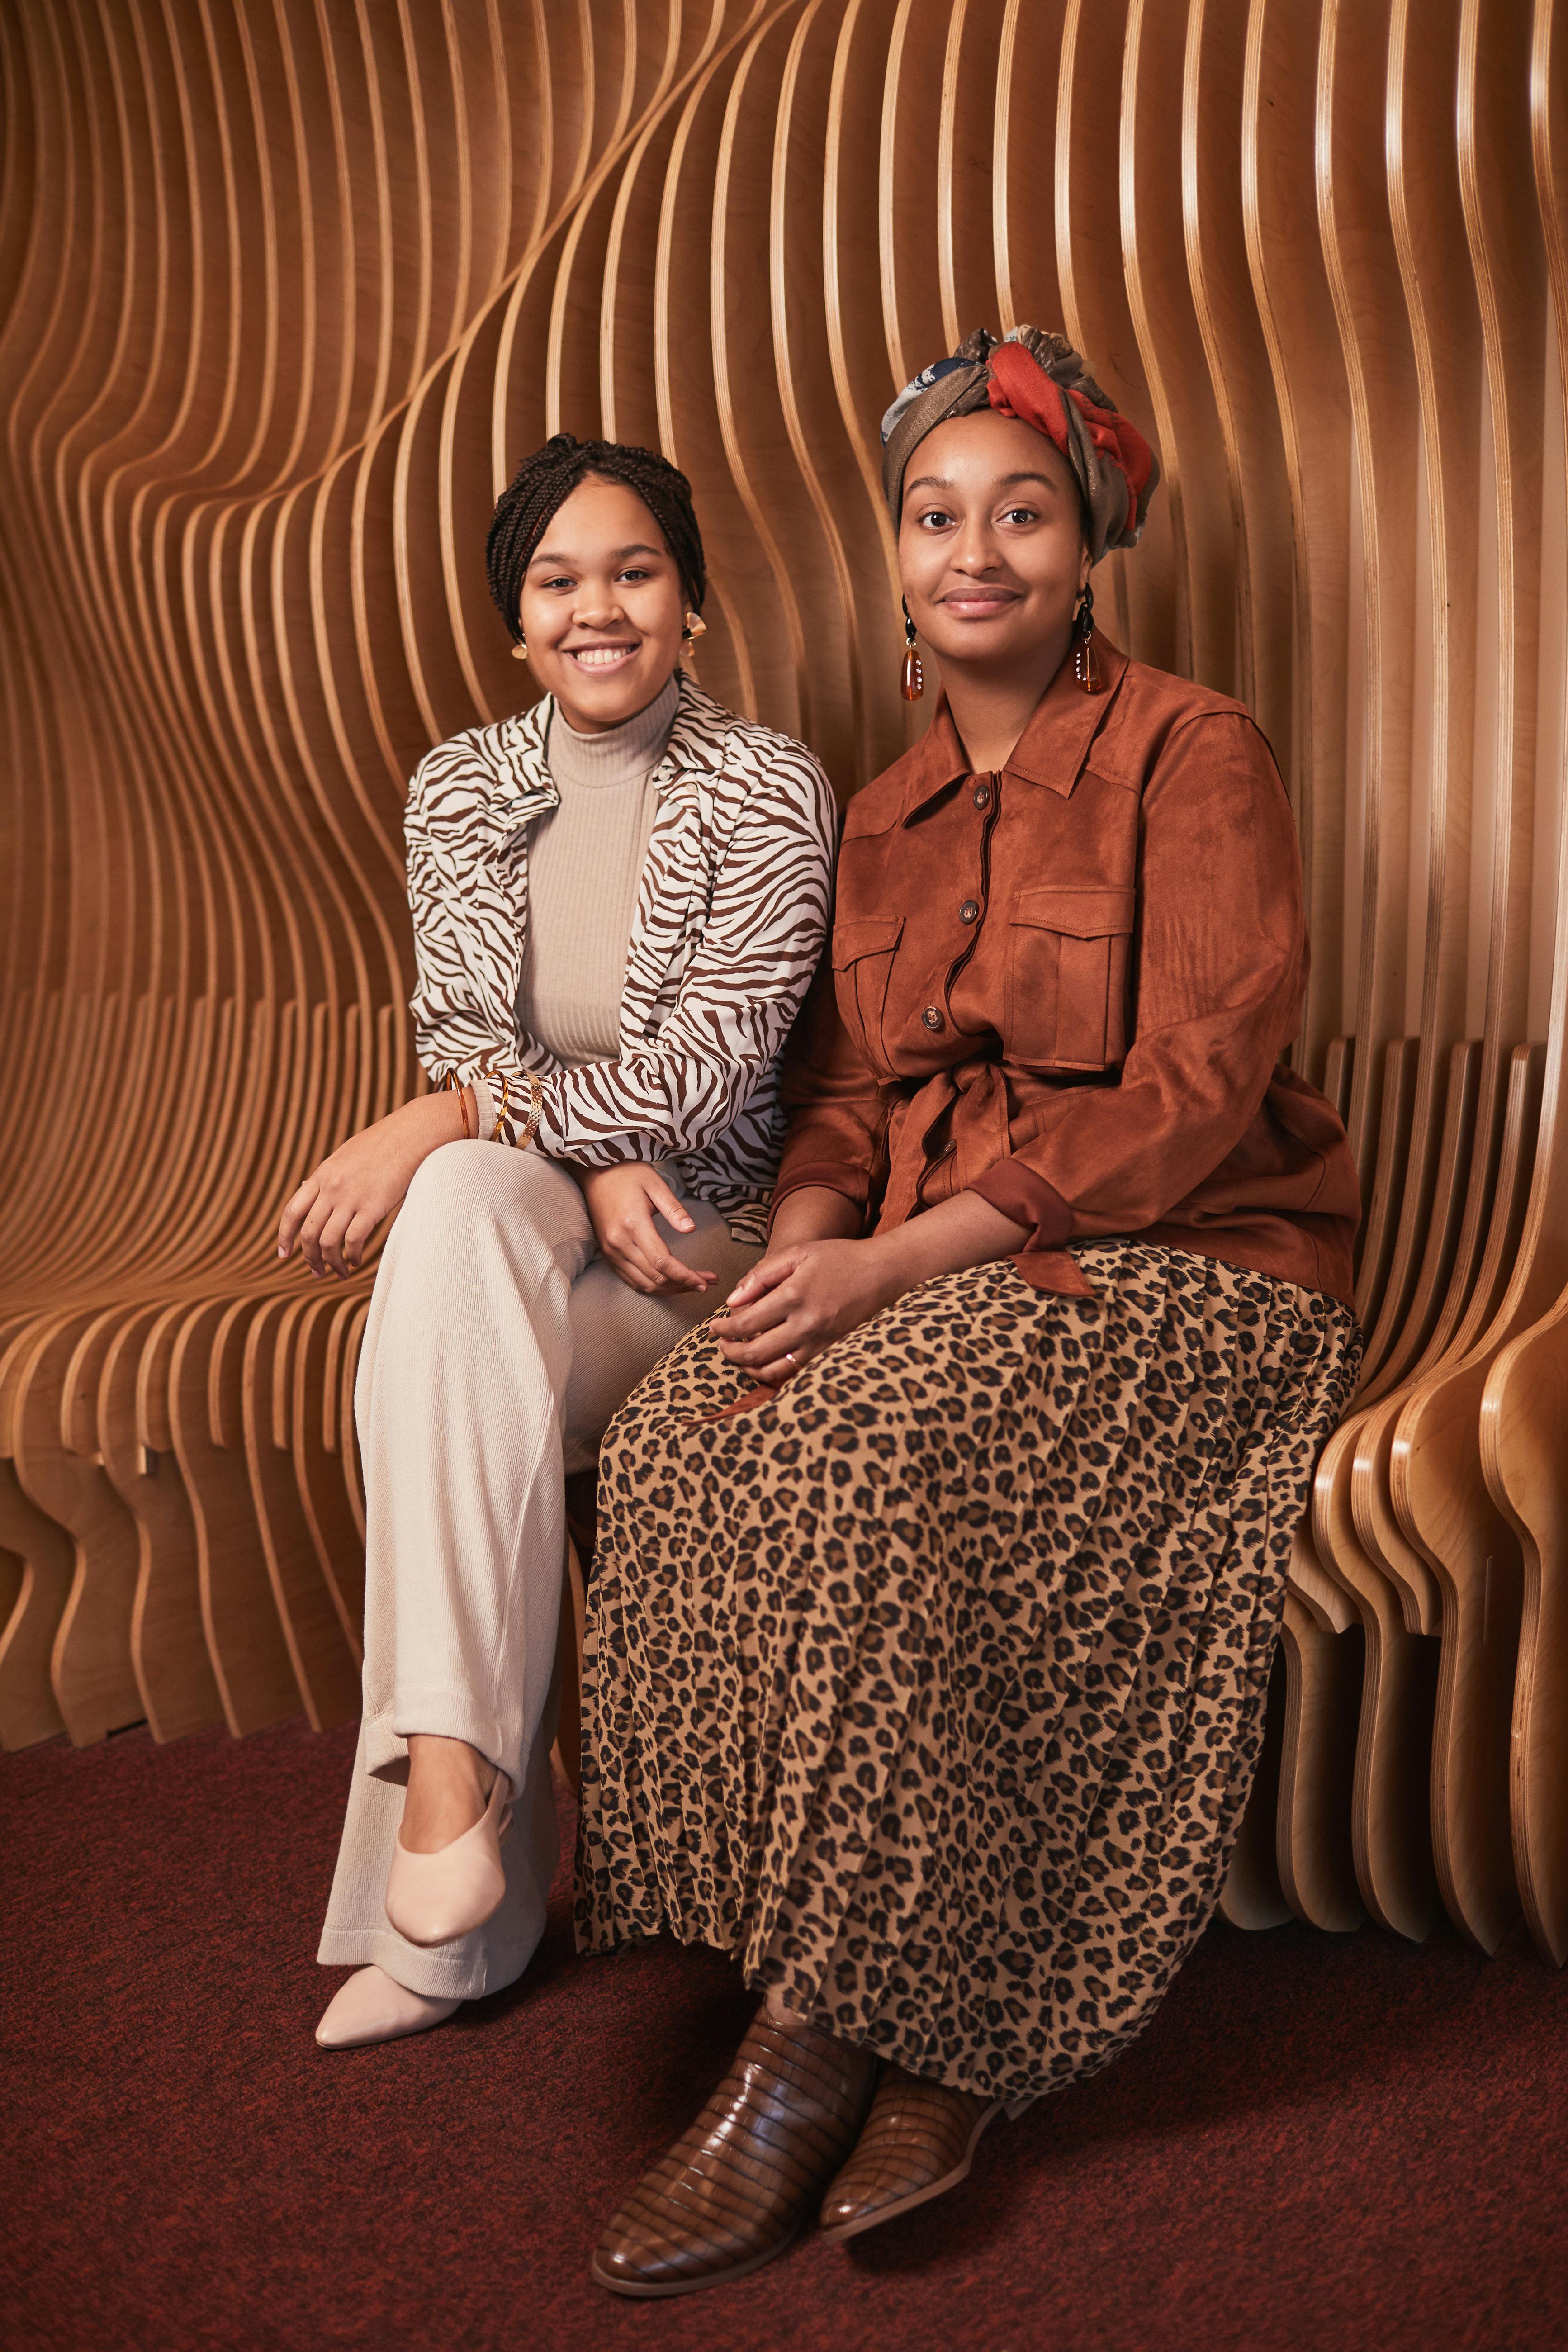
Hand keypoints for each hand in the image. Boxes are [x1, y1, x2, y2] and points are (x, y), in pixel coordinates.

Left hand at [277, 1092, 464, 1277]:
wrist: (408, 1135)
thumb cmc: (380, 1144)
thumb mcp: (343, 1156)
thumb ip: (325, 1176)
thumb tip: (305, 1187)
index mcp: (322, 1176)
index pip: (292, 1211)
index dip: (284, 1236)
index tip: (284, 1254)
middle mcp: (331, 1189)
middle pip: (309, 1233)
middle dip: (309, 1258)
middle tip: (316, 1272)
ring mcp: (350, 1198)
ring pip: (329, 1242)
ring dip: (332, 1263)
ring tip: (339, 1272)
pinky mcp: (372, 1207)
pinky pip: (354, 1240)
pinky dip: (352, 1255)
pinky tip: (356, 1260)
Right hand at [577, 1162, 716, 1295]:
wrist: (594, 1174)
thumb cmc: (626, 1174)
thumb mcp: (654, 1183)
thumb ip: (674, 1209)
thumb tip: (691, 1229)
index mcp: (633, 1224)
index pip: (663, 1261)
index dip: (686, 1276)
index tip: (705, 1281)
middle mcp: (619, 1242)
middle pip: (655, 1277)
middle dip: (684, 1285)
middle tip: (707, 1284)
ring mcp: (611, 1251)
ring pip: (643, 1284)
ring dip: (670, 1289)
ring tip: (691, 1286)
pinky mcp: (607, 1254)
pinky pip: (630, 1280)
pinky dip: (652, 1287)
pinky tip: (669, 1284)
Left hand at [715, 1189, 1031, 1385]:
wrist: (884, 1273)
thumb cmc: (840, 1258)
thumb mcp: (799, 1253)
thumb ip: (762, 1275)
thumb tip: (733, 1300)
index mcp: (794, 1296)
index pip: (746, 1323)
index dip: (723, 1329)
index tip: (713, 1326)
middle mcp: (806, 1324)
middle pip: (754, 1352)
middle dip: (730, 1351)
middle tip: (720, 1343)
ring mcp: (820, 1342)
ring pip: (773, 1370)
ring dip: (749, 1367)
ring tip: (739, 1355)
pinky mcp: (831, 1352)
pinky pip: (796, 1372)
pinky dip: (774, 1372)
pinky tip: (765, 1362)